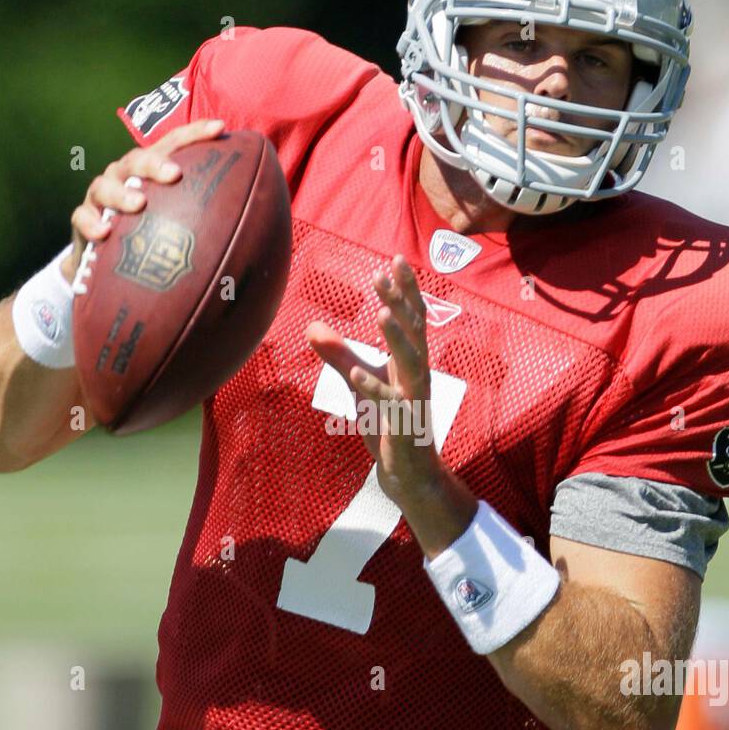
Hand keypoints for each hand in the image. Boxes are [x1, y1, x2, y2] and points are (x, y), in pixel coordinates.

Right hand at [64, 117, 225, 281]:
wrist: (105, 263)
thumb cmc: (152, 235)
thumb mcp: (180, 225)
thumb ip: (211, 220)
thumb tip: (258, 232)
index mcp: (151, 169)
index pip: (175, 144)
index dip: (196, 134)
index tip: (221, 128)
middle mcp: (125, 175)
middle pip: (137, 158)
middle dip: (156, 162)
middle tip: (175, 174)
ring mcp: (102, 196)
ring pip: (106, 184)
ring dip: (122, 192)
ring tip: (139, 203)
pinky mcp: (83, 219)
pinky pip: (82, 217)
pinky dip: (92, 223)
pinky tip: (105, 233)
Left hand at [307, 254, 442, 507]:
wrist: (408, 470)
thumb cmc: (387, 421)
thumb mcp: (359, 383)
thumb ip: (339, 354)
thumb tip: (311, 327)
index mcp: (410, 362)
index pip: (413, 318)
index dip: (405, 290)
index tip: (394, 259)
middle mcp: (417, 375)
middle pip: (415, 332)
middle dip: (400, 303)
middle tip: (383, 275)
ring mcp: (413, 400)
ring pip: (411, 364)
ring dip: (397, 339)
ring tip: (380, 315)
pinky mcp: (403, 426)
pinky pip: (391, 404)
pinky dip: (374, 389)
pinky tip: (356, 374)